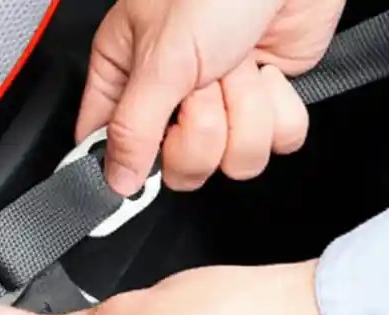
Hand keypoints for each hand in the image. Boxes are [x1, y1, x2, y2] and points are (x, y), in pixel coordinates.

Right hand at [78, 0, 344, 194]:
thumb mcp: (161, 60)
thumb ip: (133, 127)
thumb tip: (116, 179)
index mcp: (126, 77)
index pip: (108, 145)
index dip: (124, 167)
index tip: (138, 178)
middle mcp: (171, 96)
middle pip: (180, 166)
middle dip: (204, 129)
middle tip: (204, 85)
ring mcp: (221, 102)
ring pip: (231, 160)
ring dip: (246, 111)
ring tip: (239, 64)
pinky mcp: (266, 101)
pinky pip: (276, 142)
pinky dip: (281, 108)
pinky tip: (268, 71)